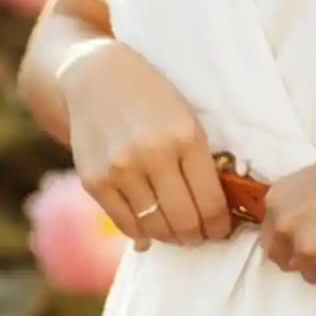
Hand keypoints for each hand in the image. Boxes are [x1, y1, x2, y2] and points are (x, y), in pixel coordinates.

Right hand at [58, 40, 232, 248]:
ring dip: (170, 237)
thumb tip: (211, 217)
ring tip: (176, 232)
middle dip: (197, 236)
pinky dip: (141, 233)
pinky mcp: (95, 181)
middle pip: (184, 221)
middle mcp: (153, 155)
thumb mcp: (187, 121)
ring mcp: (120, 170)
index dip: (220, 227)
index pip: (211, 202)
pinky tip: (149, 230)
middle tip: (199, 236)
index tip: (221, 231)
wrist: (96, 77)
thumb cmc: (151, 99)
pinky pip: (125, 223)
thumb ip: (200, 164)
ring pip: (155, 227)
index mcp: (186, 137)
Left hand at [258, 126, 315, 290]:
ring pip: (311, 276)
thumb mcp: (312, 183)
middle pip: (286, 262)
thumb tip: (291, 238)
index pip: (271, 241)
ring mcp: (308, 248)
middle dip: (308, 259)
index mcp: (276, 201)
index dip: (294, 243)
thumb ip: (295, 210)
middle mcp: (284, 226)